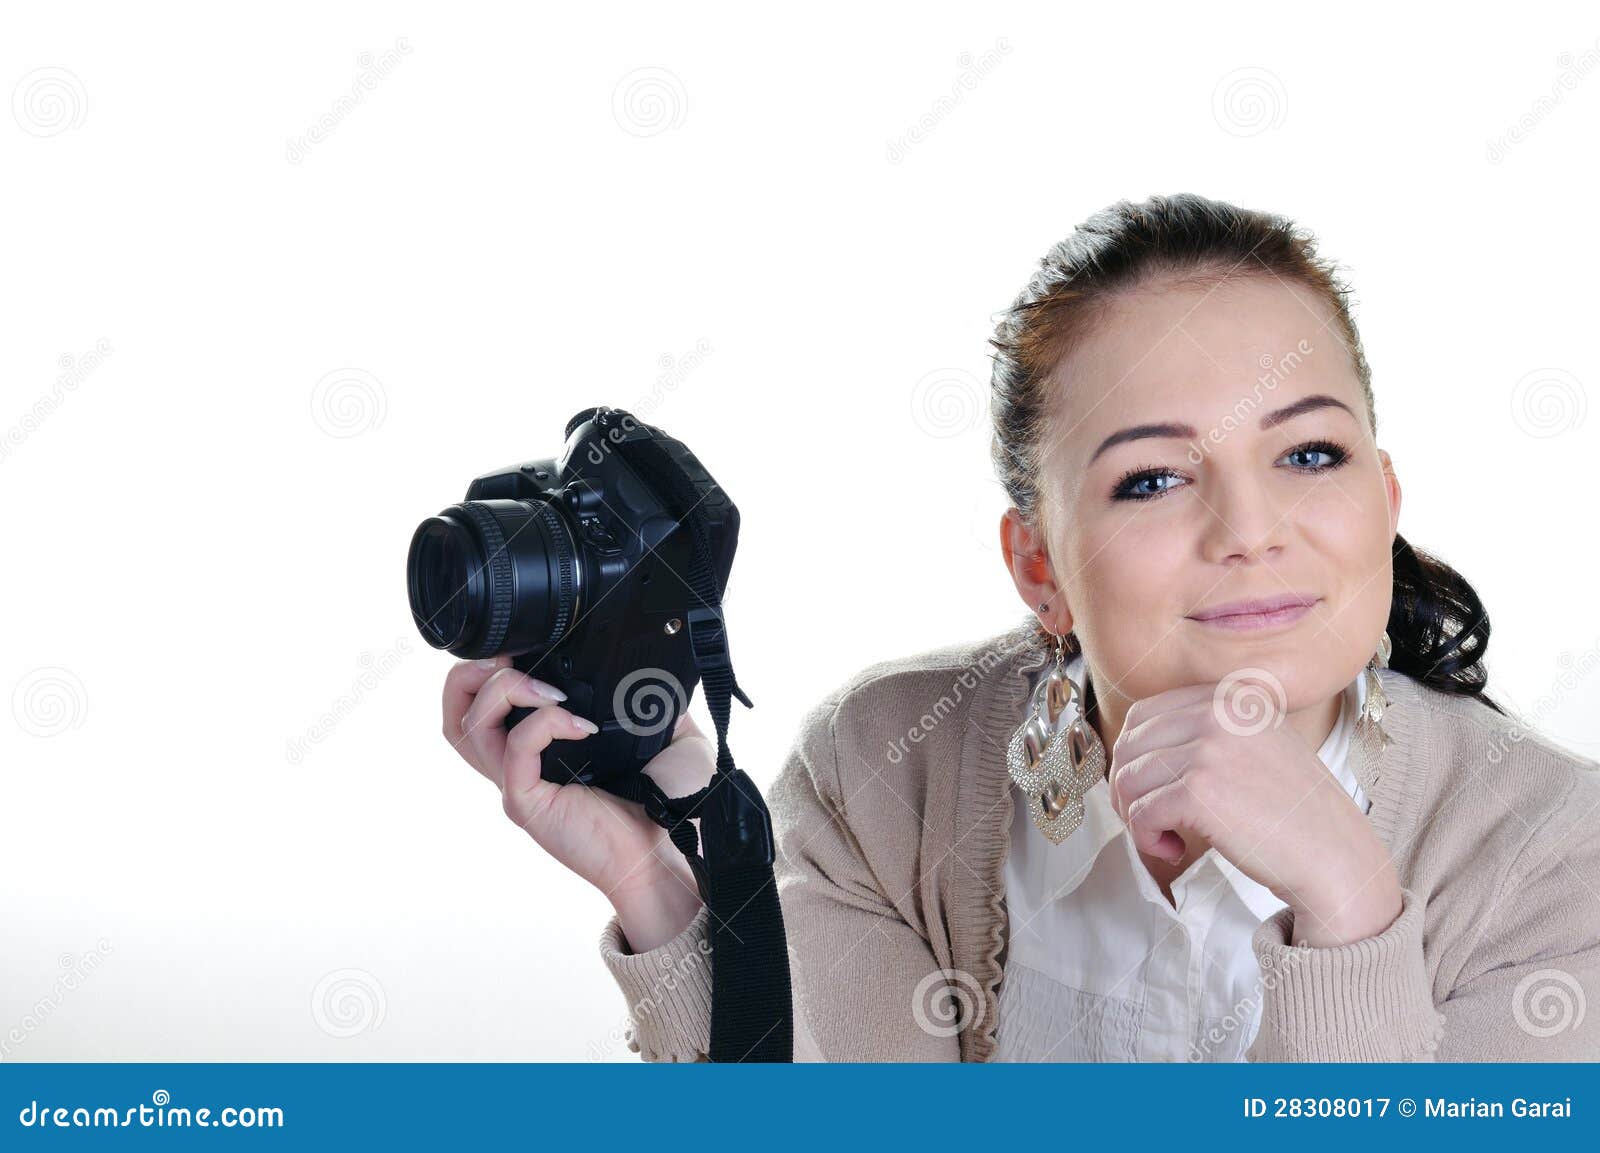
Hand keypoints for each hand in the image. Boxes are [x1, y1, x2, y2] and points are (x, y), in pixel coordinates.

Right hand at [441, 655, 711, 949]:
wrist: (671, 850)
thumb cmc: (665, 800)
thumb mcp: (659, 729)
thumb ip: (643, 694)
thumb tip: (651, 660)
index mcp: (537, 743)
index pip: (482, 697)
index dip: (493, 662)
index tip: (535, 644)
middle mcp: (516, 762)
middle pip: (455, 708)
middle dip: (475, 671)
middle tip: (517, 662)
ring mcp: (516, 784)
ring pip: (467, 725)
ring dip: (505, 690)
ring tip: (552, 691)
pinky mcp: (526, 805)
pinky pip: (514, 752)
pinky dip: (543, 725)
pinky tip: (581, 726)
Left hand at [1105, 681, 1401, 945]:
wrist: (1335, 857)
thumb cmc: (1294, 813)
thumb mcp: (1257, 745)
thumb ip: (1206, 732)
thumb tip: (1131, 746)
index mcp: (1231, 696)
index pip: (1145, 714)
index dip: (1134, 756)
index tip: (1148, 789)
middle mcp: (1218, 711)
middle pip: (1129, 743)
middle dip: (1128, 787)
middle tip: (1150, 820)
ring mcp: (1208, 748)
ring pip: (1128, 778)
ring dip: (1136, 816)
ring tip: (1167, 837)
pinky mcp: (1198, 790)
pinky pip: (1140, 812)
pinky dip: (1146, 838)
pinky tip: (1174, 849)